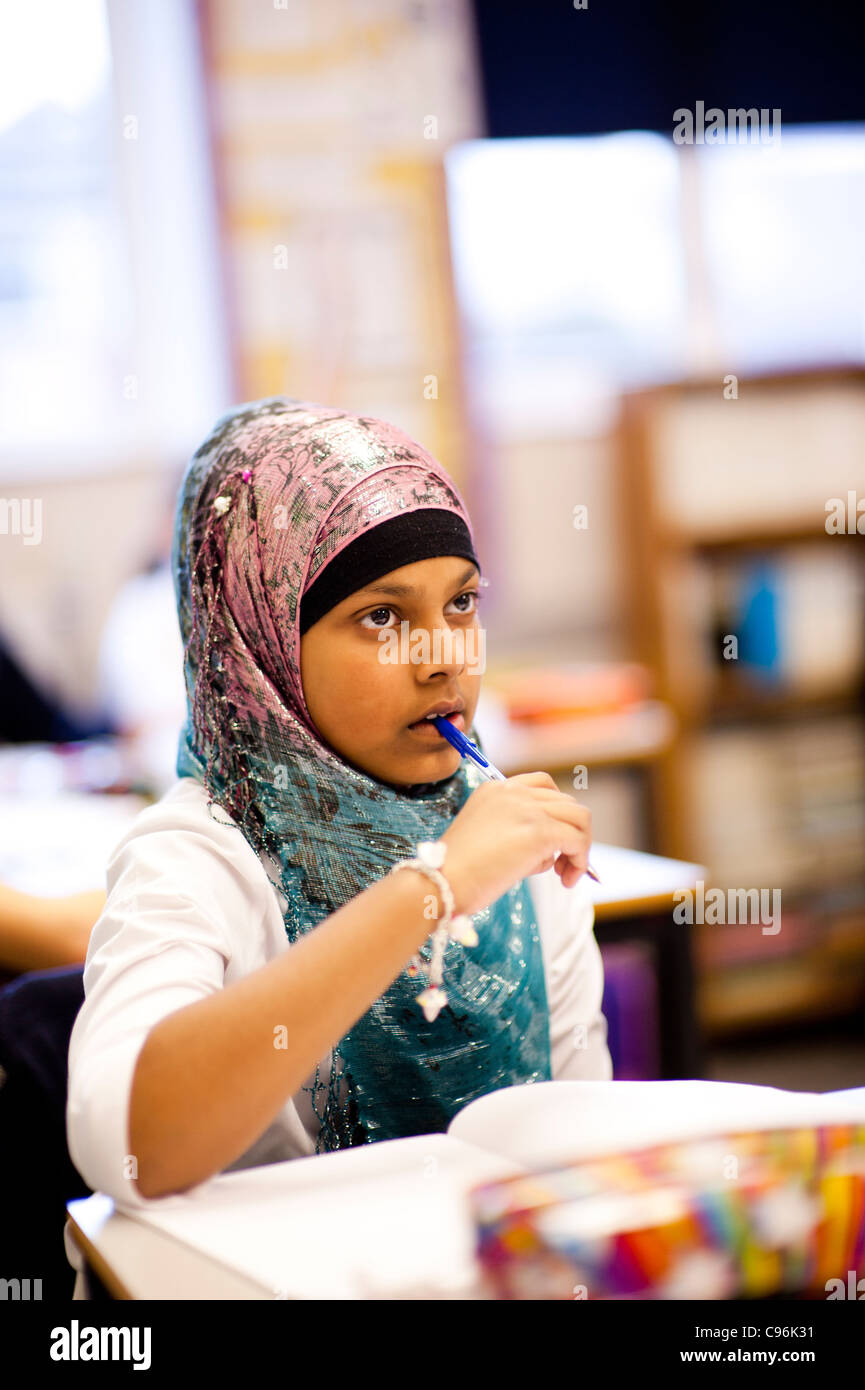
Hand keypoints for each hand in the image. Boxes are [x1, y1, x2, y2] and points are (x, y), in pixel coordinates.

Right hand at [438, 771, 591, 917]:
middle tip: (561, 866)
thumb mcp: (486, 839)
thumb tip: (553, 852)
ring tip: (566, 874)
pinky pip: (578, 840)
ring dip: (580, 846)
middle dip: (571, 833)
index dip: (556, 814)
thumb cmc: (457, 872)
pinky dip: (581, 861)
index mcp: (496, 789)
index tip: (553, 842)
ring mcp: (528, 808)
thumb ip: (518, 834)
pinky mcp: (539, 831)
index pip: (543, 786)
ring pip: (580, 817)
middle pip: (566, 802)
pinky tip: (567, 880)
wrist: (441, 882)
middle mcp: (513, 791)